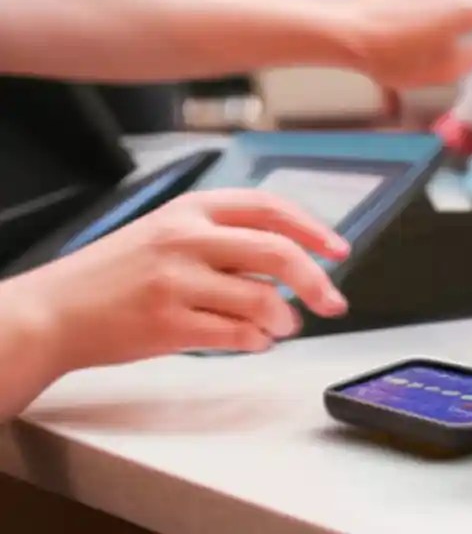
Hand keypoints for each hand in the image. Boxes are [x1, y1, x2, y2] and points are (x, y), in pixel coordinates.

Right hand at [2, 190, 350, 374]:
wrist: (53, 311)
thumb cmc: (115, 275)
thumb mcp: (167, 233)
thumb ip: (224, 238)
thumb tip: (292, 259)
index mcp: (190, 209)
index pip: (270, 208)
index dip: (314, 229)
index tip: (340, 250)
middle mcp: (186, 239)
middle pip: (278, 253)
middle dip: (317, 281)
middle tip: (334, 302)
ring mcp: (176, 282)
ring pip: (263, 300)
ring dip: (285, 319)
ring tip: (280, 326)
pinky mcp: (168, 324)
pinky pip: (238, 335)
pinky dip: (257, 342)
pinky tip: (253, 341)